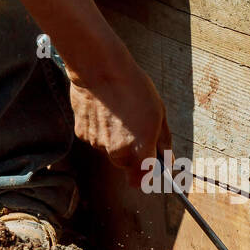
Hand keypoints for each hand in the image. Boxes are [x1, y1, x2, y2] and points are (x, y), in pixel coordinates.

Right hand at [66, 52, 169, 188]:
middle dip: (131, 153)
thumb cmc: (133, 87)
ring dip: (114, 139)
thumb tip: (167, 161)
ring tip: (118, 113)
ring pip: (108, 150)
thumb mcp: (159, 113)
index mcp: (139, 148)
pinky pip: (95, 138)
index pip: (141, 180)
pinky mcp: (82, 134)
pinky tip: (104, 110)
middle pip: (124, 165)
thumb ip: (164, 142)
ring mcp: (97, 144)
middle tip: (134, 127)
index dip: (145, 176)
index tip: (148, 167)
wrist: (99, 69)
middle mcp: (117, 151)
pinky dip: (100, 129)